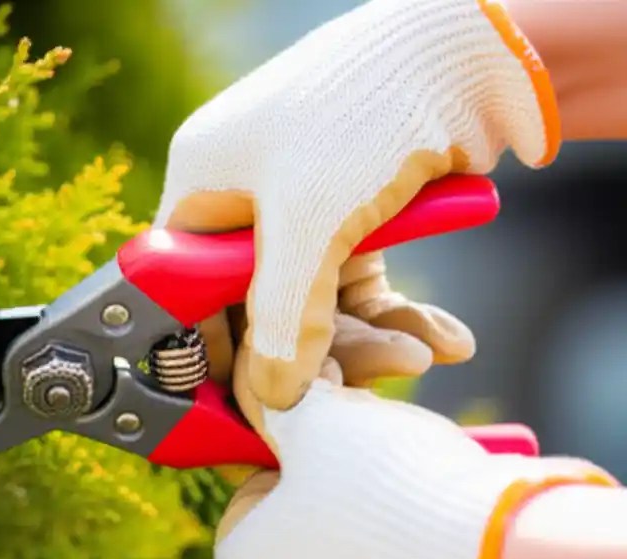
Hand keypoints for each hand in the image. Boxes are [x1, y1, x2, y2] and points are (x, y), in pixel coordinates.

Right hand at [156, 0, 558, 410]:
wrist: (469, 54)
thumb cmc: (363, 114)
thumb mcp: (311, 223)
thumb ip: (281, 316)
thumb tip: (271, 398)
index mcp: (201, 191)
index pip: (186, 295)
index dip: (214, 354)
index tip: (247, 407)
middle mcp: (244, 202)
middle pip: (257, 309)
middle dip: (310, 355)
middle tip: (348, 396)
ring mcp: (303, 210)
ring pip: (314, 306)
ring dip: (368, 342)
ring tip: (419, 356)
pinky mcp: (357, 217)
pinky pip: (359, 287)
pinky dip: (397, 316)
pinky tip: (442, 338)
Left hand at [214, 342, 616, 558]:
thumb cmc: (384, 488)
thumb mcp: (320, 418)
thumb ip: (288, 406)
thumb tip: (283, 390)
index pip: (255, 496)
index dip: (297, 457)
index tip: (338, 440)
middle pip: (310, 536)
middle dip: (348, 495)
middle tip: (391, 462)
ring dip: (392, 535)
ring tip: (431, 498)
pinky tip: (459, 545)